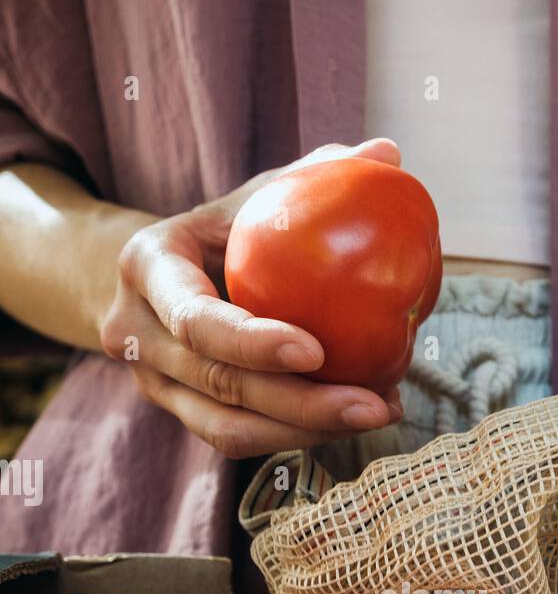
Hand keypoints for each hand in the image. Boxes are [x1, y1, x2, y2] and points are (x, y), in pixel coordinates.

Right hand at [99, 139, 403, 457]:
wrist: (160, 277)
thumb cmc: (223, 230)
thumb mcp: (254, 196)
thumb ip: (312, 178)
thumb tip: (387, 153)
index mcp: (146, 268)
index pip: (194, 318)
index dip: (251, 342)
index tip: (315, 350)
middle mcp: (135, 334)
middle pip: (220, 385)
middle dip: (303, 404)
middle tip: (376, 404)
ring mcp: (154, 384)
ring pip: (229, 429)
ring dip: (308, 431)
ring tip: (378, 413)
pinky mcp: (181, 415)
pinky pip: (239, 440)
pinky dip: (299, 436)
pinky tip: (353, 420)